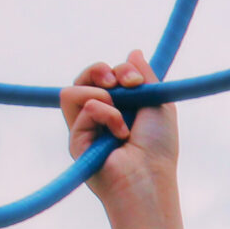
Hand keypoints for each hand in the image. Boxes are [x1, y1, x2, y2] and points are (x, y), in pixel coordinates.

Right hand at [61, 49, 178, 207]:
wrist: (150, 176)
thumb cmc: (158, 147)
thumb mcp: (158, 103)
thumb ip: (145, 77)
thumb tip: (133, 52)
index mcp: (118, 107)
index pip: (105, 76)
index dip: (119, 70)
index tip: (136, 80)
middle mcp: (98, 117)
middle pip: (82, 79)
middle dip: (98, 70)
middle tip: (117, 81)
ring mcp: (84, 129)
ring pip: (71, 91)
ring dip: (100, 93)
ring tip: (118, 112)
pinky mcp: (75, 141)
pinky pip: (81, 108)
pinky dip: (105, 113)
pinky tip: (119, 133)